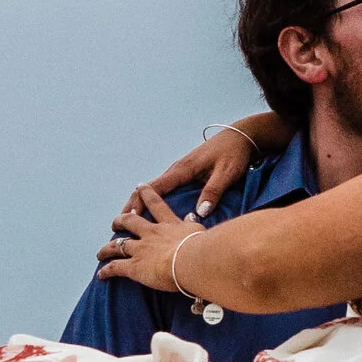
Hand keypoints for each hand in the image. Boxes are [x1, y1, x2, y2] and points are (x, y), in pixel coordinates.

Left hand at [98, 186, 212, 297]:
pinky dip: (107, 271)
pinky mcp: (134, 267)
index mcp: (168, 224)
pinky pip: (116, 268)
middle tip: (116, 221)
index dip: (147, 195)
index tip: (140, 187)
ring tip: (100, 252)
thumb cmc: (202, 247)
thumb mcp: (199, 230)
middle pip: (130, 222)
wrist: (191, 260)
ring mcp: (140, 249)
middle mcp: (151, 233)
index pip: (156, 204)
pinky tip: (101, 275)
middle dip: (121, 221)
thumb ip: (191, 224)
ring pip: (118, 245)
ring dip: (107, 249)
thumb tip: (191, 216)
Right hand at [104, 114, 273, 249]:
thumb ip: (213, 192)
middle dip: (133, 205)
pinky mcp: (186, 173)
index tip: (129, 218)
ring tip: (131, 224)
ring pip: (155, 190)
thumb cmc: (234, 154)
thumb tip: (198, 213)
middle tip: (119, 224)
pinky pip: (165, 189)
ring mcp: (181, 171)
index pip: (155, 188)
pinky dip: (153, 201)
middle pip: (148, 190)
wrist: (242, 136)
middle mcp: (177, 169)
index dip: (140, 203)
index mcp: (183, 169)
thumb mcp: (226, 173)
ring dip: (141, 204)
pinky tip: (152, 213)